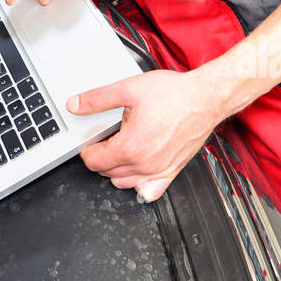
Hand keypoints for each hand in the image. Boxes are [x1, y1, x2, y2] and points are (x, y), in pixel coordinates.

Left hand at [66, 68, 225, 200]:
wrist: (205, 98)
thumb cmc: (175, 95)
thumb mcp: (128, 89)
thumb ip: (98, 99)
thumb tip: (76, 104)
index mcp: (130, 147)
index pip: (94, 161)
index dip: (86, 149)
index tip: (89, 140)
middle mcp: (144, 164)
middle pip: (107, 173)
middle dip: (100, 157)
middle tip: (105, 138)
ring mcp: (159, 171)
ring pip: (124, 183)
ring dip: (116, 170)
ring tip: (119, 149)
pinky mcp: (172, 171)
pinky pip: (149, 192)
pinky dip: (138, 184)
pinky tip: (138, 167)